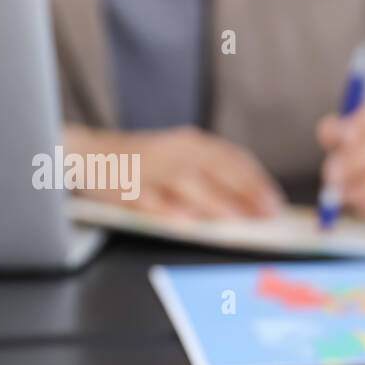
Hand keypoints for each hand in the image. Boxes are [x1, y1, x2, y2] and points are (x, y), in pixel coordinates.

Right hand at [65, 124, 283, 219]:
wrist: (89, 154)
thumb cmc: (146, 164)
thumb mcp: (182, 158)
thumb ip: (214, 176)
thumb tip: (254, 204)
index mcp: (191, 142)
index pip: (231, 158)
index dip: (256, 180)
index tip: (275, 202)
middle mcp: (174, 150)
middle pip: (214, 168)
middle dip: (243, 191)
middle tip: (265, 213)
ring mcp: (150, 167)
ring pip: (186, 182)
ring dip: (213, 201)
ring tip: (235, 219)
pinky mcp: (125, 184)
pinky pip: (149, 198)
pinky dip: (169, 210)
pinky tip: (186, 222)